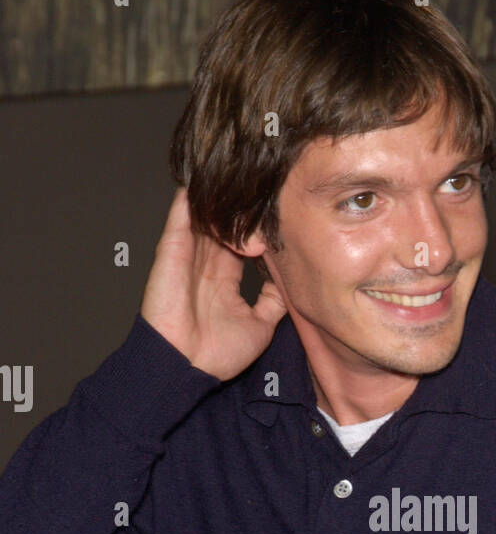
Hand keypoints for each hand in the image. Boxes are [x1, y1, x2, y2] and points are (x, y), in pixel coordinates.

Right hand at [140, 187, 288, 380]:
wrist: (184, 365)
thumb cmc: (216, 355)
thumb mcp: (260, 328)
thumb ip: (272, 303)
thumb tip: (286, 284)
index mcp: (224, 280)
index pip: (243, 243)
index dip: (257, 228)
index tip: (275, 211)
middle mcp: (206, 265)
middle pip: (225, 225)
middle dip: (241, 206)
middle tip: (261, 182)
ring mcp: (187, 255)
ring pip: (205, 215)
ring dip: (218, 195)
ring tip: (236, 168)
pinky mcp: (171, 250)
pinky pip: (180, 216)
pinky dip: (190, 196)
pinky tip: (204, 174)